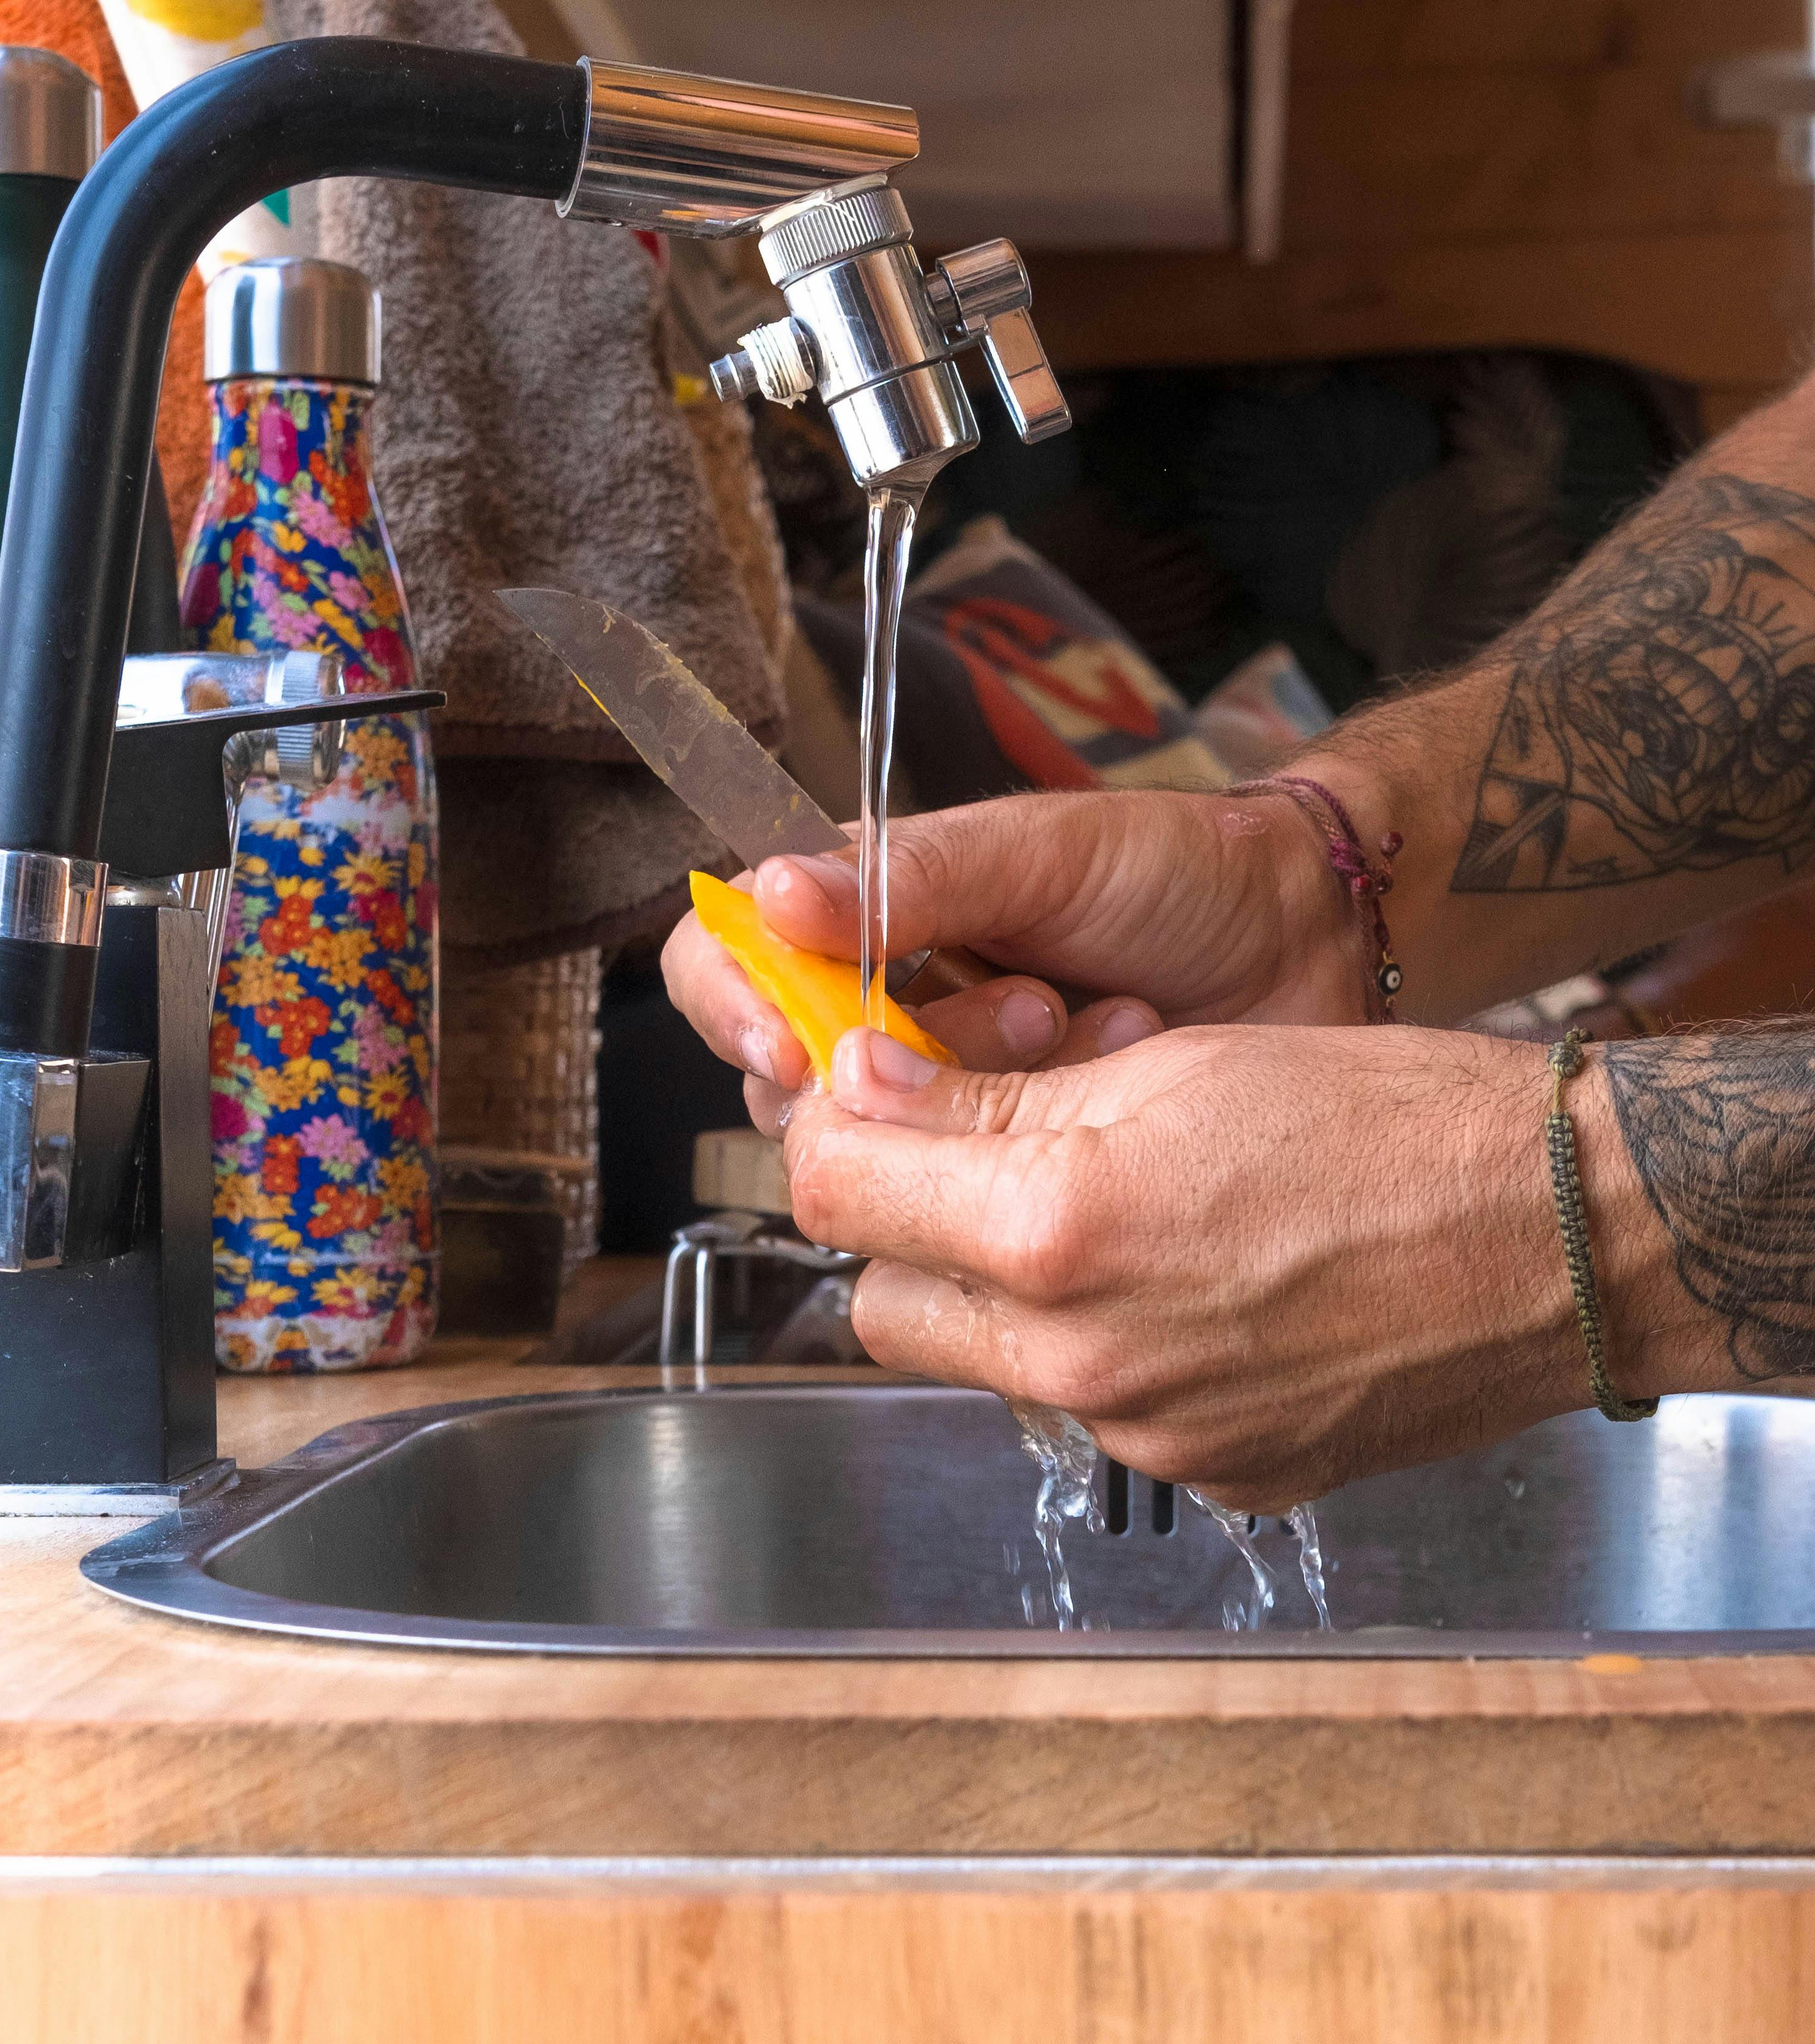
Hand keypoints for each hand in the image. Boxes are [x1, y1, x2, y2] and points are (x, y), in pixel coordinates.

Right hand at [660, 789, 1367, 1124]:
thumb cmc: (1182, 874)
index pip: (728, 960)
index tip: (799, 1042)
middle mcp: (888, 1012)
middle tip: (1029, 1008)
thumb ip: (911, 874)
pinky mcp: (1016, 1168)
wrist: (1315, 942)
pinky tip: (1119, 1079)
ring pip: (884, 1144)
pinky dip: (1045, 1144)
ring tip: (1088, 1029)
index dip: (736, 1006)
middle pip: (796, 1076)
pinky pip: (974, 1193)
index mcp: (865, 916)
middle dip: (902, 1061)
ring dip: (984, 1097)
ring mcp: (950, 1096)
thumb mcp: (1045, 850)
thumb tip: (772, 896)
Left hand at [780, 1016, 1611, 1508]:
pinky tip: (1206, 1290)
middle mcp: (1088, 1360)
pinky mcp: (1220, 1478)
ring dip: (1014, 1295)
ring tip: (1122, 1217)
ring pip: (997, 1364)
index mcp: (1059, 1231)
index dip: (838, 1125)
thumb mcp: (1172, 1063)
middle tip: (975, 1158)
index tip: (872, 1090)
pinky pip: (1109, 1415)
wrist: (1563, 1233)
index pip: (834, 1192)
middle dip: (906, 1230)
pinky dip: (1121, 1353)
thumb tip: (864, 1088)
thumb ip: (995, 1097)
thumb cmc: (1389, 1118)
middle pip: (885, 1306)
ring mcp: (1154, 1436)